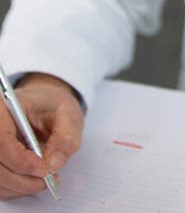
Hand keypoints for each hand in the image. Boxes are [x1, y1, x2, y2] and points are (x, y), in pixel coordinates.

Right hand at [0, 72, 83, 200]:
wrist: (45, 106)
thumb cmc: (53, 106)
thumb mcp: (68, 113)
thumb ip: (66, 136)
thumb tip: (53, 164)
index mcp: (4, 110)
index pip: (2, 140)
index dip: (21, 160)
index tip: (44, 169)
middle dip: (23, 179)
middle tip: (47, 180)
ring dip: (20, 187)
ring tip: (44, 180)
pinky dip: (15, 189)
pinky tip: (32, 180)